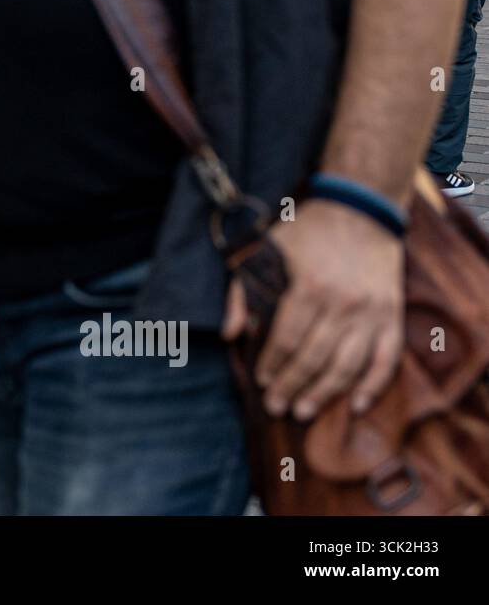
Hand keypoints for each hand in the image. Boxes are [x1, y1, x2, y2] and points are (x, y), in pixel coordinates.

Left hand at [222, 198, 402, 420]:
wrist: (362, 211)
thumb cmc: (308, 232)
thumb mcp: (267, 250)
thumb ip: (243, 293)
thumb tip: (229, 334)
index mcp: (310, 288)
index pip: (287, 339)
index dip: (273, 364)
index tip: (261, 381)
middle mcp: (344, 304)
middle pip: (314, 358)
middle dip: (292, 386)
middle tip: (277, 407)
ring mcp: (372, 313)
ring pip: (348, 365)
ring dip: (325, 393)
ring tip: (304, 412)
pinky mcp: (393, 316)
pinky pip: (386, 359)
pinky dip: (373, 385)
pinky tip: (355, 405)